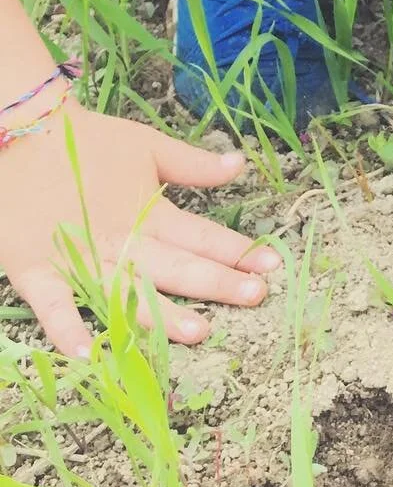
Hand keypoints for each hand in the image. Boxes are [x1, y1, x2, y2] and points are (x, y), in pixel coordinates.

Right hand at [0, 104, 275, 356]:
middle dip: (218, 282)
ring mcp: (78, 258)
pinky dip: (67, 329)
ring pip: (126, 292)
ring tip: (199, 331)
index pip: (201, 235)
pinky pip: (52, 306)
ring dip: (161, 313)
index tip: (273, 264)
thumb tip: (240, 165)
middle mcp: (119, 239)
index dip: (238, 249)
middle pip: (175, 266)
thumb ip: (193, 164)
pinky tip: (90, 353)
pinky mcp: (36, 270)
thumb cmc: (88, 142)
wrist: (21, 133)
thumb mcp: (148, 146)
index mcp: (148, 211)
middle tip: (258, 295)